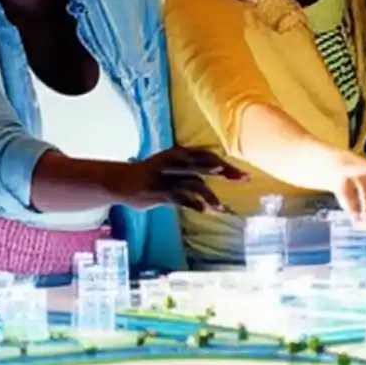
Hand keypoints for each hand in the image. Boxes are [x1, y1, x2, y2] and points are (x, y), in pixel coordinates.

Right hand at [108, 147, 248, 211]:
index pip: (207, 156)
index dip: (225, 164)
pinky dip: (192, 203)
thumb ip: (190, 170)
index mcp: (178, 154)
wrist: (121, 181)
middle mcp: (174, 162)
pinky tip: (204, 210)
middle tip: (244, 179)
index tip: (243, 175)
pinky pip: (179, 198)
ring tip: (221, 208)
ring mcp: (166, 176)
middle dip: (225, 172)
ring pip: (194, 184)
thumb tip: (213, 175)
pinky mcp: (158, 191)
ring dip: (209, 196)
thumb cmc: (151, 174)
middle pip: (205, 165)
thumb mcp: (171, 166)